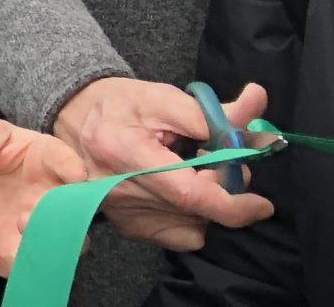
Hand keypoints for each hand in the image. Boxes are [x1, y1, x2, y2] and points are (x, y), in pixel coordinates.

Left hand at [0, 115, 92, 273]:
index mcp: (48, 158)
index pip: (66, 161)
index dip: (73, 168)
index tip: (75, 175)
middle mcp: (51, 195)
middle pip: (72, 213)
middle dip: (59, 220)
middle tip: (28, 219)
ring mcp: (37, 223)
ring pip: (54, 244)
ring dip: (40, 248)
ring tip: (14, 243)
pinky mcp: (16, 244)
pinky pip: (21, 261)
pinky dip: (9, 263)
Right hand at [51, 77, 274, 250]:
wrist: (73, 115)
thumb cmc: (119, 103)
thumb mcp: (163, 97)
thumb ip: (212, 111)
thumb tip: (257, 100)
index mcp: (123, 151)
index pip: (188, 193)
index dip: (231, 202)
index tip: (261, 202)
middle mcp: (116, 189)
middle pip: (195, 209)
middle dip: (222, 189)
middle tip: (214, 160)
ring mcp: (120, 212)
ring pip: (193, 225)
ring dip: (207, 202)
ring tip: (188, 171)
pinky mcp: (126, 225)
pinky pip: (180, 236)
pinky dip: (193, 218)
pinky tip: (180, 192)